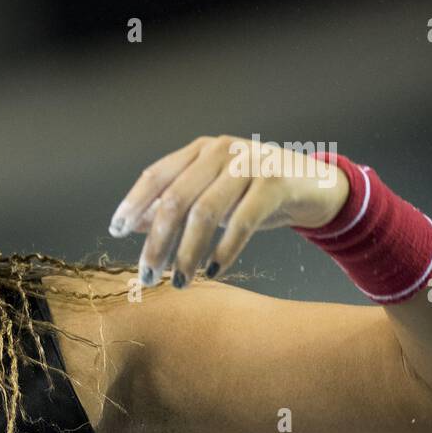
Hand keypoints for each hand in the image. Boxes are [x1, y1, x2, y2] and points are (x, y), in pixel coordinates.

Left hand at [108, 135, 348, 287]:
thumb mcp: (213, 196)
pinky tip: (211, 270)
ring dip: (187, 253)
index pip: (156, 176)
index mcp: (199, 150)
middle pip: (175, 200)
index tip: (116, 232)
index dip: (133, 204)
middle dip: (158, 242)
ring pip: (204, 213)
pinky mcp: (274, 182)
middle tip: (148, 275)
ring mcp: (248, 163)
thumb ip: (177, 204)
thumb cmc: (255, 194)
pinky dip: (223, 250)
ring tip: (179, 282)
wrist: (316, 186)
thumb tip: (135, 224)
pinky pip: (240, 222)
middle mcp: (220, 151)